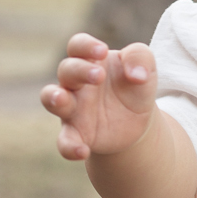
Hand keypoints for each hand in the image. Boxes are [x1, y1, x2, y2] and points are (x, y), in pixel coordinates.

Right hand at [41, 32, 158, 161]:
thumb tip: (136, 75)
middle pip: (66, 69)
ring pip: (51, 99)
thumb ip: (140, 58)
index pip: (78, 45)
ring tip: (63, 100)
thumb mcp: (145, 68)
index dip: (85, 46)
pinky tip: (83, 151)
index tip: (102, 51)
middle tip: (99, 76)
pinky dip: (69, 146)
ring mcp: (72, 108)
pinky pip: (64, 140)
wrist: (138, 121)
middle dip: (80, 70)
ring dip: (53, 98)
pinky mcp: (76, 133)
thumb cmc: (135, 86)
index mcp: (91, 61)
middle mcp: (75, 82)